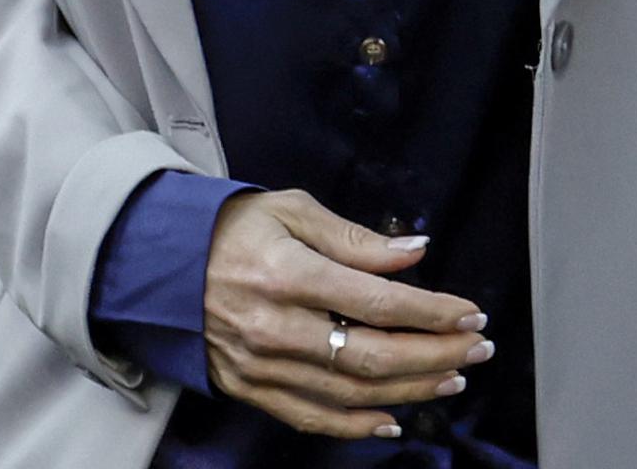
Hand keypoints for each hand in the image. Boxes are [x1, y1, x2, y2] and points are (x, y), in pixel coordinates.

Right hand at [201, 188, 494, 440]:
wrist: (159, 261)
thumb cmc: (233, 227)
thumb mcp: (292, 210)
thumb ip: (355, 238)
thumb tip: (415, 254)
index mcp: (289, 274)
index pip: (377, 303)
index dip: (431, 313)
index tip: (471, 313)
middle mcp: (275, 327)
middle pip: (371, 356)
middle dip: (435, 356)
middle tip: (477, 349)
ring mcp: (261, 365)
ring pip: (349, 393)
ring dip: (409, 391)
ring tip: (452, 378)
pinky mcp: (249, 389)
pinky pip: (310, 418)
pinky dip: (355, 427)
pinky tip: (393, 421)